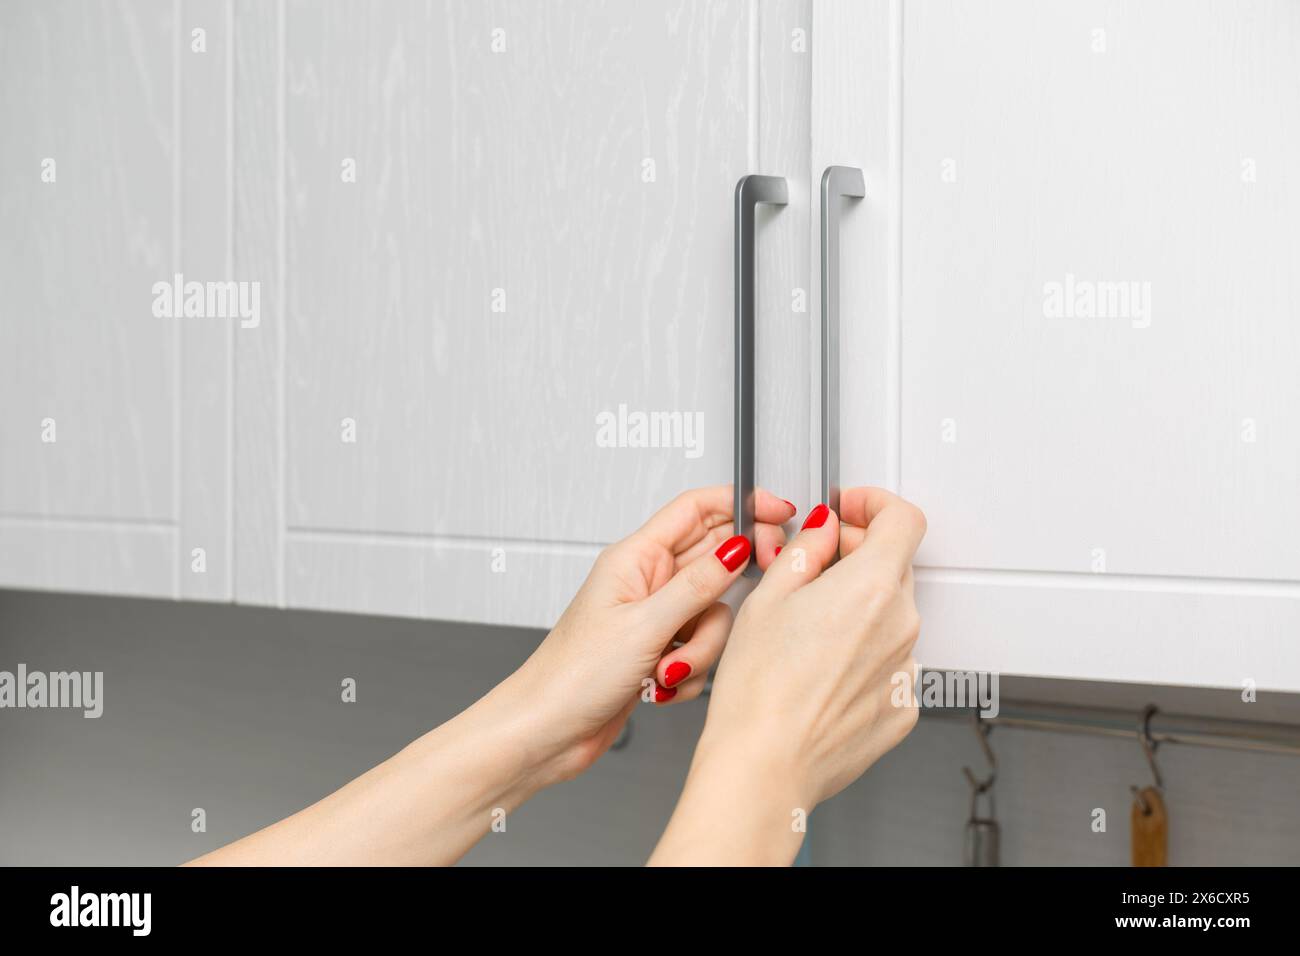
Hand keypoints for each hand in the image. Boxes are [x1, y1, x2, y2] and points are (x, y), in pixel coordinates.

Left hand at [494, 485, 796, 785]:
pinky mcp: (659, 650)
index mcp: (635, 558)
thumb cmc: (571, 677)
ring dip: (702, 647)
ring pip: (713, 613)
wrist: (546, 732)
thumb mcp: (644, 625)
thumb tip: (738, 547)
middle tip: (751, 597)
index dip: (741, 502)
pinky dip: (691, 671)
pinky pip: (701, 648)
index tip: (779, 511)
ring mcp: (654, 617)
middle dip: (729, 588)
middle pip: (713, 560)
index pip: (697, 508)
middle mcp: (647, 582)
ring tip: (672, 669)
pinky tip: (664, 687)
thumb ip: (698, 584)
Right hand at [650, 487, 925, 864]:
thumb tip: (823, 529)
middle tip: (813, 569)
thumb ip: (805, 551)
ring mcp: (906, 670)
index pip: (904, 520)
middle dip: (858, 557)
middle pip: (894, 567)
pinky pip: (890, 664)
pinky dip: (863, 656)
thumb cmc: (758, 691)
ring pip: (890, 617)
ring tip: (807, 634)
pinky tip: (821, 674)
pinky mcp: (902, 708)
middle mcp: (902, 625)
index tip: (851, 510)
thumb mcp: (767, 598)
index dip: (875, 505)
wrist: (764, 767)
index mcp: (871, 587)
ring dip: (858, 610)